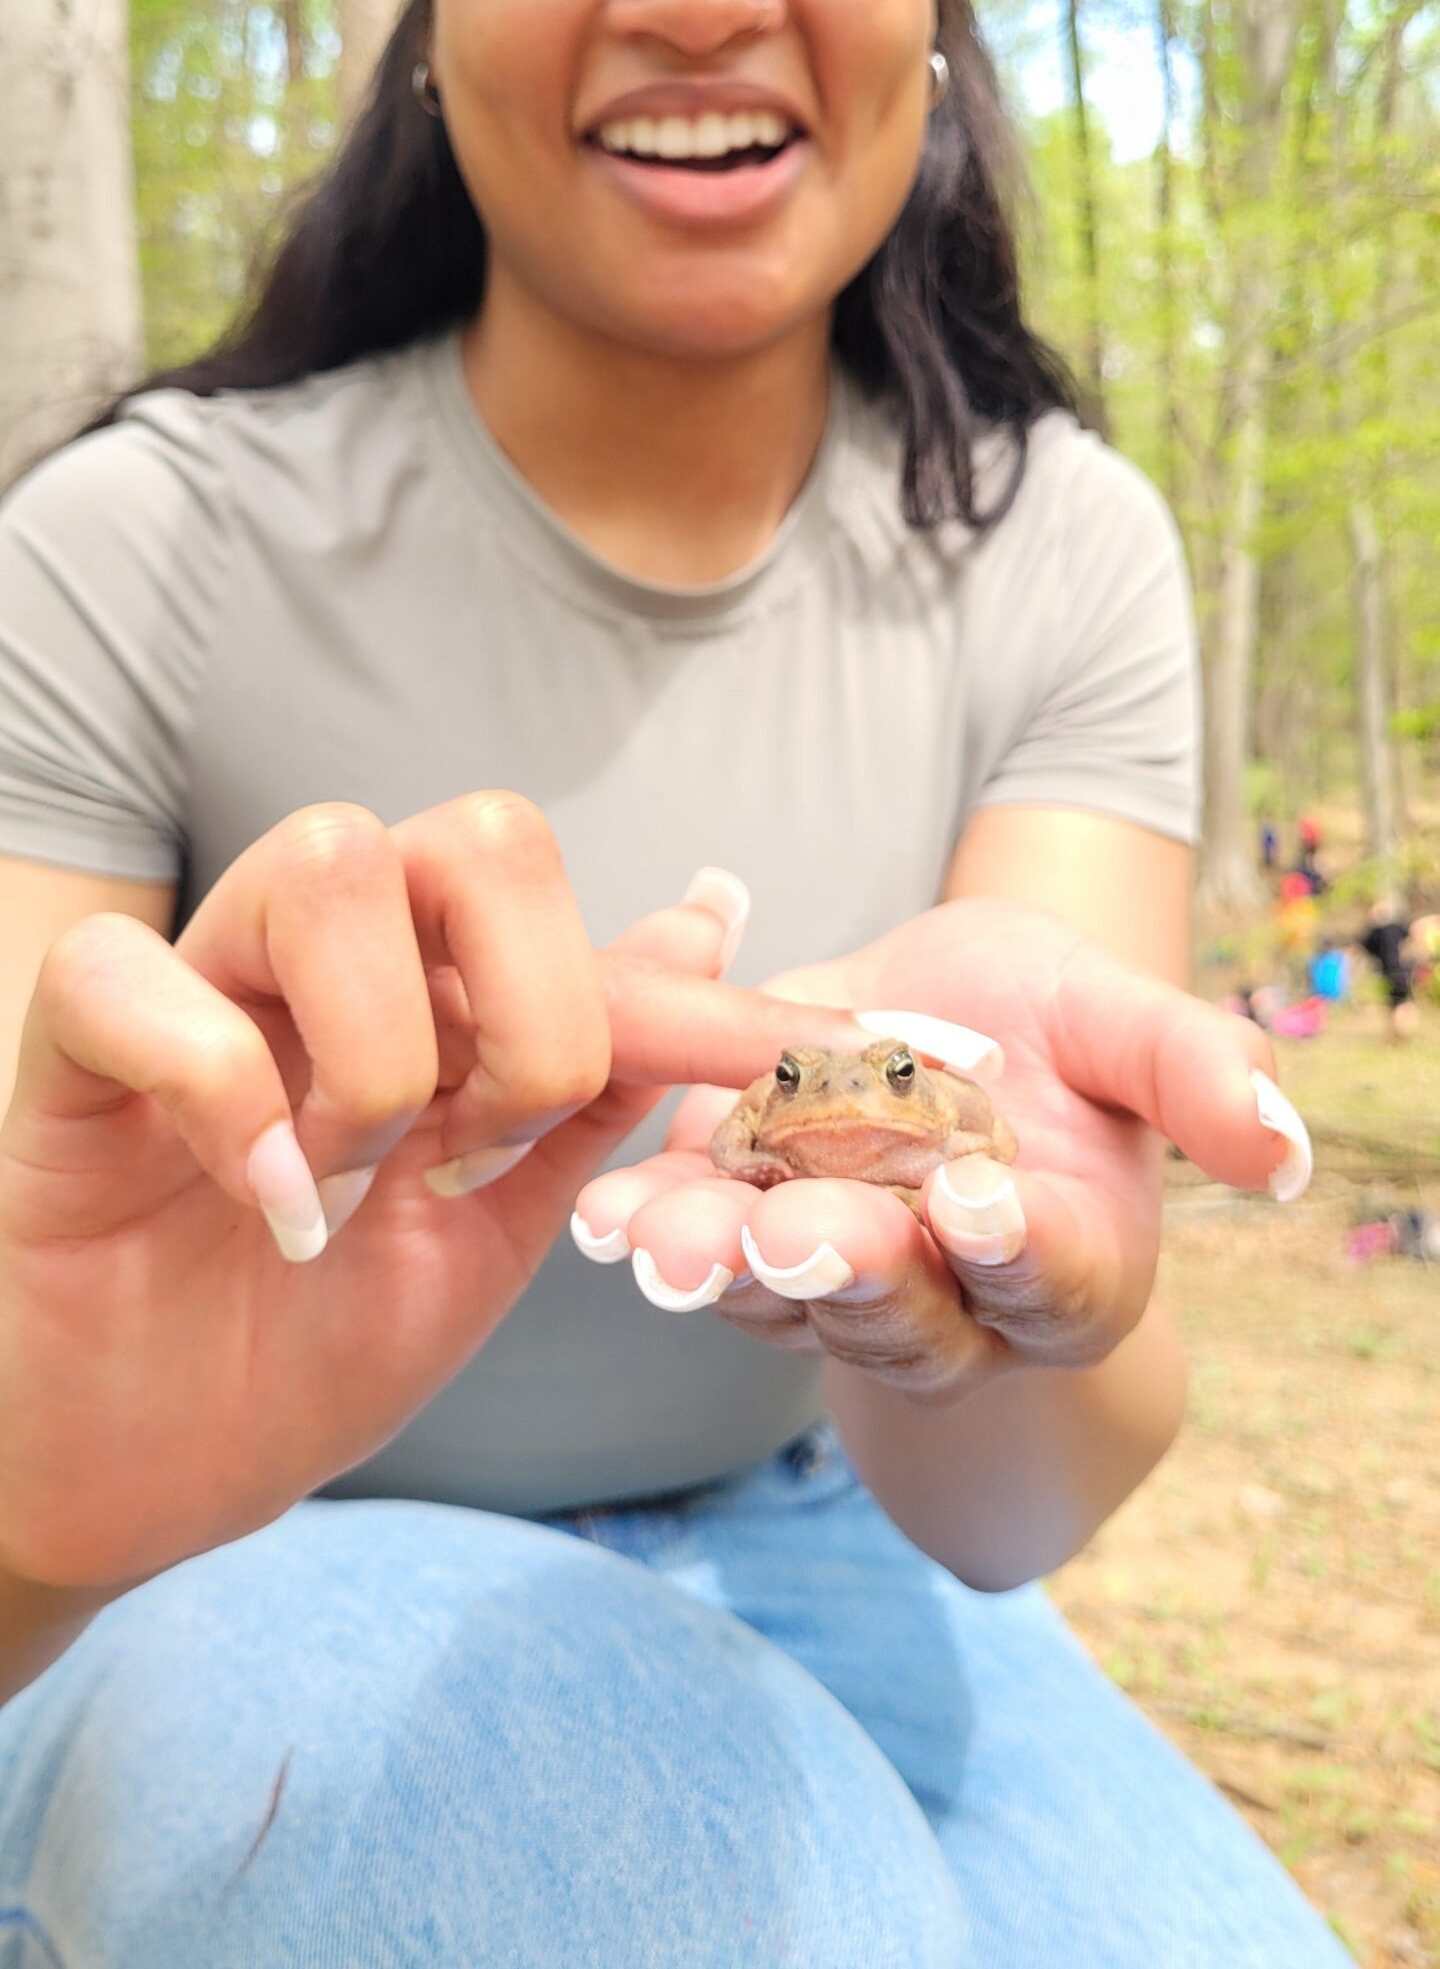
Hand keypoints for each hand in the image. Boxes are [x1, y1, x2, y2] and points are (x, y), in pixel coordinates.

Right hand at [0, 800, 861, 1589]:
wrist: (134, 1469)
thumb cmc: (300, 1341)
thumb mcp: (489, 1232)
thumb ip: (592, 1082)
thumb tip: (712, 913)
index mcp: (432, 995)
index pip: (602, 948)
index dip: (736, 1010)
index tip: (878, 1066)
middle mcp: (327, 955)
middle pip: (480, 833)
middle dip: (535, 1002)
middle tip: (491, 1146)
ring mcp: (201, 982)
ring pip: (329, 856)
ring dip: (388, 1047)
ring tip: (364, 1178)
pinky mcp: (70, 1041)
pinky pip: (136, 974)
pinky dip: (224, 1088)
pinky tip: (268, 1202)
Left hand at [571, 897, 1311, 1402]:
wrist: (937, 1016)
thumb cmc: (1055, 1031)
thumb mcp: (1126, 1026)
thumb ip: (1196, 1077)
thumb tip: (1289, 1153)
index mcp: (1067, 1262)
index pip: (1050, 1272)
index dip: (1015, 1241)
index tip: (975, 1196)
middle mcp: (951, 1301)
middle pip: (902, 1308)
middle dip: (847, 1270)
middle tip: (796, 1235)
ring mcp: (833, 1284)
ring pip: (779, 1298)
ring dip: (719, 1268)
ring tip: (666, 1236)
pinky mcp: (737, 1245)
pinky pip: (695, 1251)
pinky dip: (648, 1226)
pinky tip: (604, 1205)